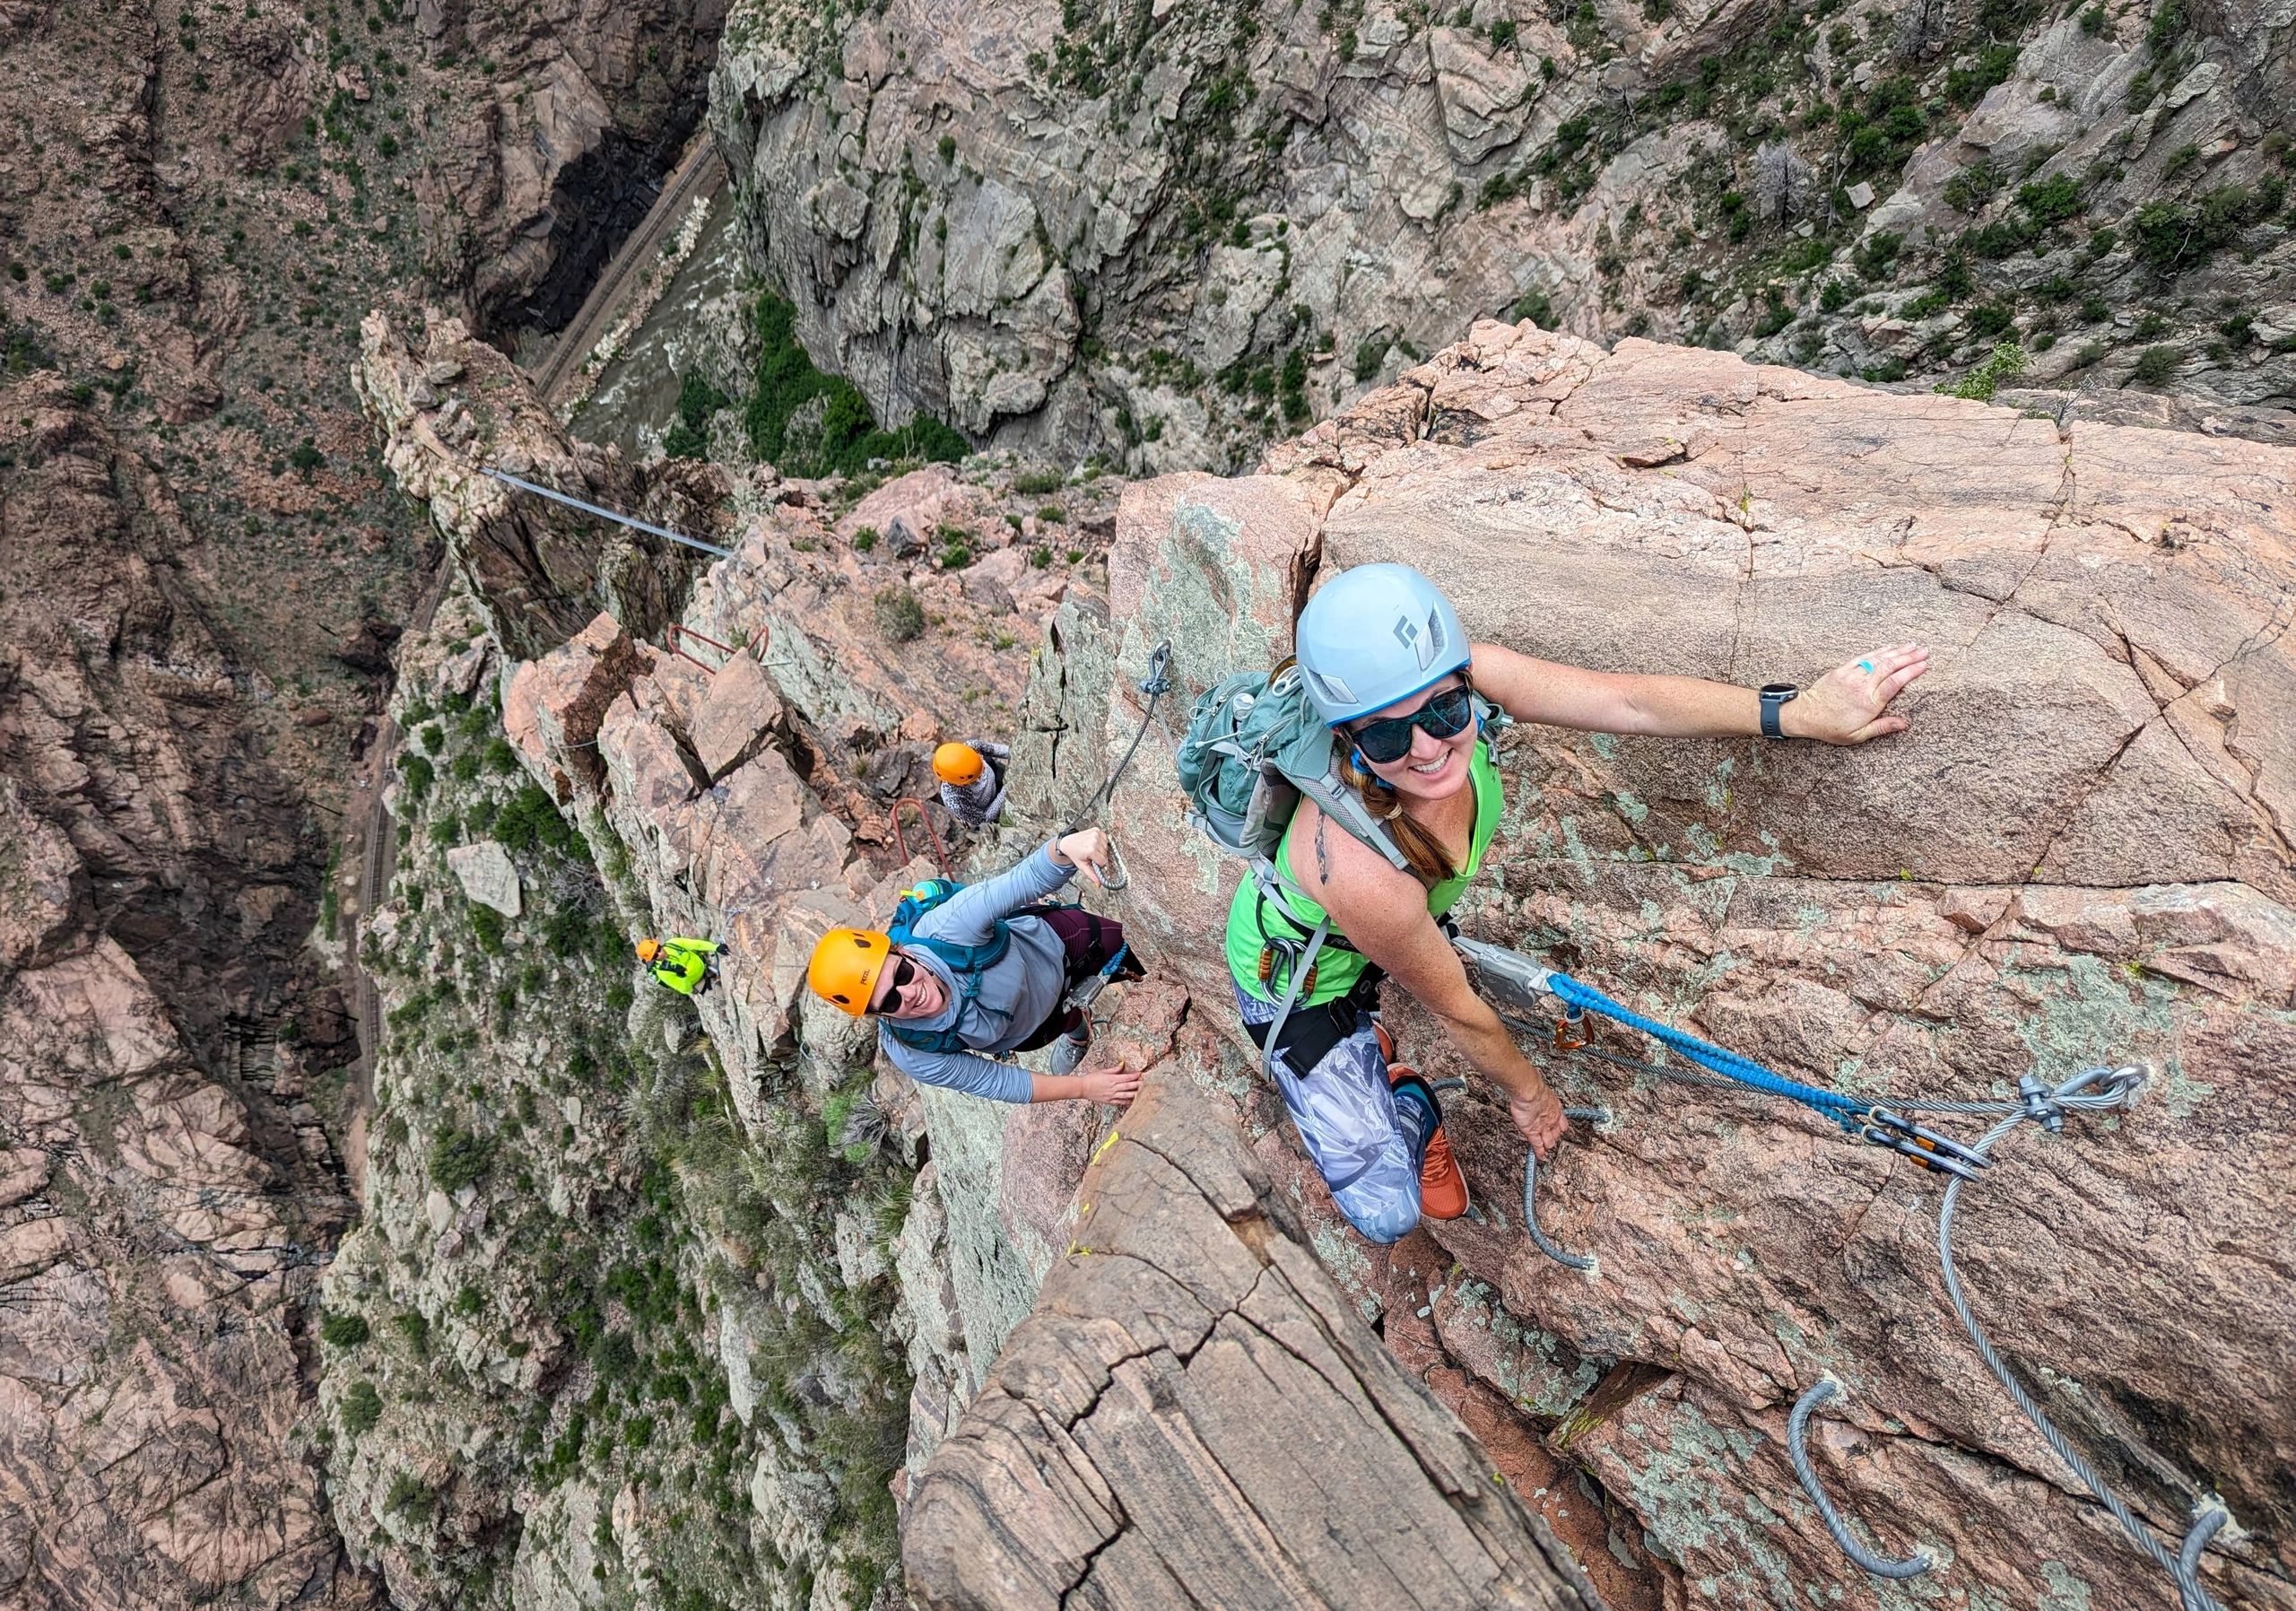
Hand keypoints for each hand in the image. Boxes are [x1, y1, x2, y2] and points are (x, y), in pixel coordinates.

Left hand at [1054, 828, 1113, 886]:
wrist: (1067, 843)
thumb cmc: (1074, 853)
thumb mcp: (1082, 866)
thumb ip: (1091, 875)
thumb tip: (1099, 883)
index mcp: (1091, 850)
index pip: (1103, 861)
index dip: (1098, 863)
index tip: (1092, 860)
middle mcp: (1094, 841)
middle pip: (1105, 854)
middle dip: (1099, 856)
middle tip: (1090, 855)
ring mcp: (1096, 834)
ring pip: (1106, 847)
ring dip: (1100, 849)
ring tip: (1091, 849)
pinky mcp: (1096, 830)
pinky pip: (1105, 838)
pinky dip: (1101, 842)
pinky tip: (1094, 843)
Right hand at [1080, 1061, 1140, 1106]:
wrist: (1083, 1088)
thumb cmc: (1092, 1078)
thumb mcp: (1103, 1071)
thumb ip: (1115, 1069)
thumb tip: (1122, 1064)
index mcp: (1113, 1079)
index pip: (1127, 1077)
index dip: (1135, 1076)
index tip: (1141, 1074)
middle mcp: (1114, 1088)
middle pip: (1129, 1086)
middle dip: (1139, 1084)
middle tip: (1146, 1083)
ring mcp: (1112, 1095)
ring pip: (1127, 1095)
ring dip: (1136, 1093)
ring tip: (1143, 1092)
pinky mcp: (1110, 1101)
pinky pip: (1121, 1102)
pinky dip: (1128, 1101)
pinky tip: (1134, 1101)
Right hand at [1510, 1082, 1567, 1159]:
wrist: (1529, 1091)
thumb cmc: (1532, 1088)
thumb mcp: (1541, 1091)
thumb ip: (1540, 1097)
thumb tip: (1537, 1092)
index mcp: (1555, 1109)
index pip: (1562, 1124)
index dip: (1560, 1128)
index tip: (1558, 1130)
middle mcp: (1551, 1120)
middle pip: (1557, 1134)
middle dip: (1554, 1138)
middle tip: (1551, 1141)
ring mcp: (1542, 1128)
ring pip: (1549, 1142)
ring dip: (1548, 1146)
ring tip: (1546, 1150)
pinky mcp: (1533, 1133)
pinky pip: (1538, 1146)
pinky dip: (1539, 1152)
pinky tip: (1540, 1156)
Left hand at [1783, 644, 1930, 743]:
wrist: (1806, 715)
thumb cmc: (1831, 728)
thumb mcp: (1858, 735)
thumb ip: (1882, 727)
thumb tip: (1905, 724)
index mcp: (1869, 703)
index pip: (1895, 683)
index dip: (1911, 672)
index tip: (1924, 665)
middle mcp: (1862, 686)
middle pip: (1891, 667)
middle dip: (1910, 657)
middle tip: (1925, 651)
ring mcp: (1852, 676)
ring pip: (1879, 659)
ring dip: (1898, 651)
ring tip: (1913, 646)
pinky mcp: (1843, 670)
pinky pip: (1864, 657)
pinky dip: (1879, 651)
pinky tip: (1890, 647)